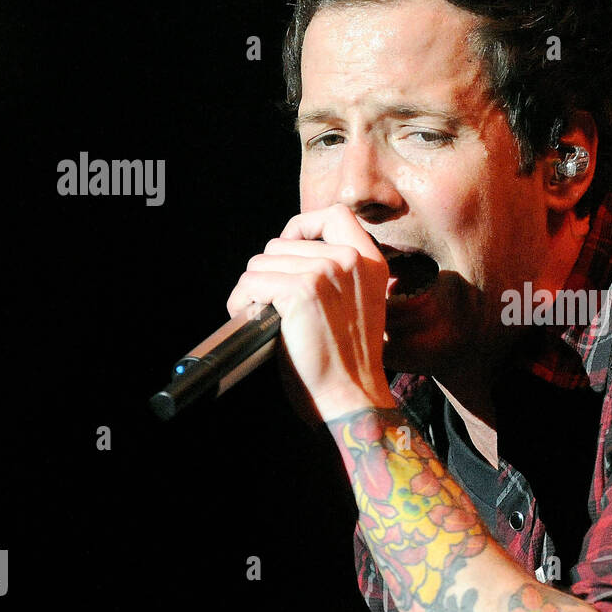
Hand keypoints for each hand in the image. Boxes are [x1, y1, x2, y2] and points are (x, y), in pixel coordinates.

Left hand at [226, 204, 397, 420]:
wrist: (352, 396)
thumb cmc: (350, 362)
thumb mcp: (362, 304)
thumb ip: (341, 274)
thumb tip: (291, 255)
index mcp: (371, 262)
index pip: (336, 214)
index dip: (303, 225)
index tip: (291, 246)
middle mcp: (350, 260)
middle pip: (282, 243)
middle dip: (269, 273)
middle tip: (272, 305)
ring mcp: (326, 272)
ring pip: (261, 262)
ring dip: (253, 290)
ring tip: (264, 317)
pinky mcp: (301, 290)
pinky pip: (251, 283)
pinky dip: (241, 303)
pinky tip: (253, 320)